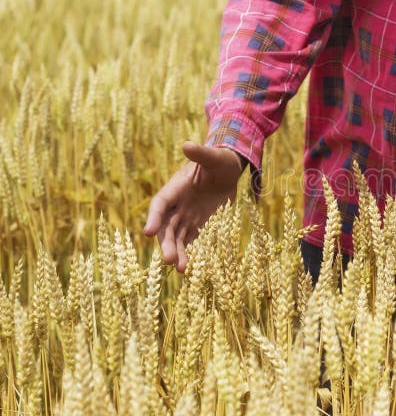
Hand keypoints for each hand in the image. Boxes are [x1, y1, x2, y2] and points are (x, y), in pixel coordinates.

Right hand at [143, 141, 244, 271]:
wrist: (228, 171)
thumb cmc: (219, 160)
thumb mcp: (213, 157)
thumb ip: (201, 154)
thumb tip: (187, 145)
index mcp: (174, 188)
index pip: (160, 204)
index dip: (154, 217)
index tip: (148, 232)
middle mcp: (177, 206)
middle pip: (167, 227)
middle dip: (166, 243)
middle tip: (168, 260)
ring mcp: (187, 217)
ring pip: (178, 238)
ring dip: (178, 253)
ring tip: (181, 270)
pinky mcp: (200, 225)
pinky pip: (193, 241)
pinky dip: (191, 253)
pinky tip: (192, 267)